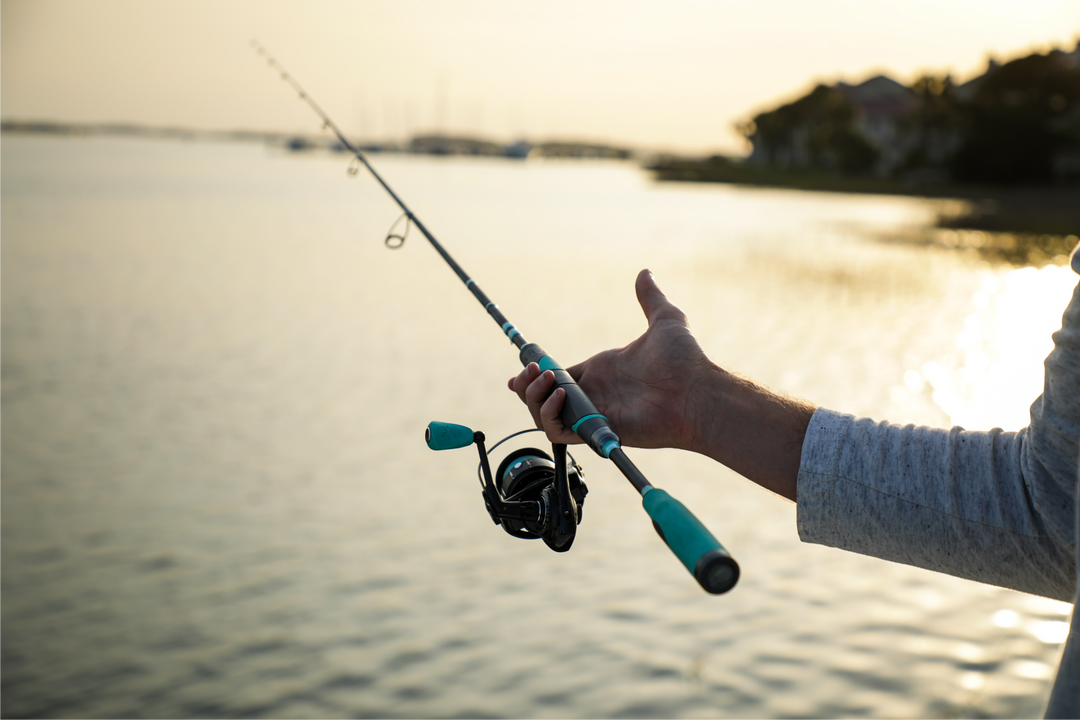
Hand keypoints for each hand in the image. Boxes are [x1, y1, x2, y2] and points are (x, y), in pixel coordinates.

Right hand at [507, 269, 813, 500]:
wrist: (698, 393)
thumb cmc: (686, 362)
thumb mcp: (665, 320)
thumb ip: (650, 298)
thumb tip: (645, 272)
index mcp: (602, 372)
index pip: (558, 377)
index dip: (538, 373)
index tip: (527, 362)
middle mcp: (595, 395)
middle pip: (543, 397)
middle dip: (528, 384)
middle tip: (535, 370)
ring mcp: (594, 414)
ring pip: (544, 416)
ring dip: (534, 397)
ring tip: (546, 379)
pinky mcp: (596, 431)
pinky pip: (557, 433)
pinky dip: (548, 415)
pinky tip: (559, 394)